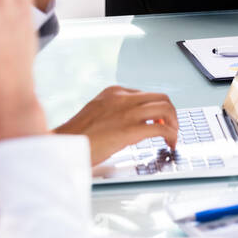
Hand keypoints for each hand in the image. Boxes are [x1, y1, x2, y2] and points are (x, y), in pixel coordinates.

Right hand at [53, 85, 179, 164]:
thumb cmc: (77, 135)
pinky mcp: (129, 130)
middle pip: (161, 98)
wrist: (63, 145)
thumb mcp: (98, 114)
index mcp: (114, 92)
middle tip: (172, 128)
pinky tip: (170, 144)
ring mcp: (126, 113)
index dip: (157, 109)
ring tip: (173, 137)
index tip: (160, 121)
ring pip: (165, 109)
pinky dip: (171, 136)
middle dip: (171, 113)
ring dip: (174, 124)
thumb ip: (116, 112)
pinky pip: (161, 129)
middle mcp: (122, 98)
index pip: (147, 94)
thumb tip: (134, 122)